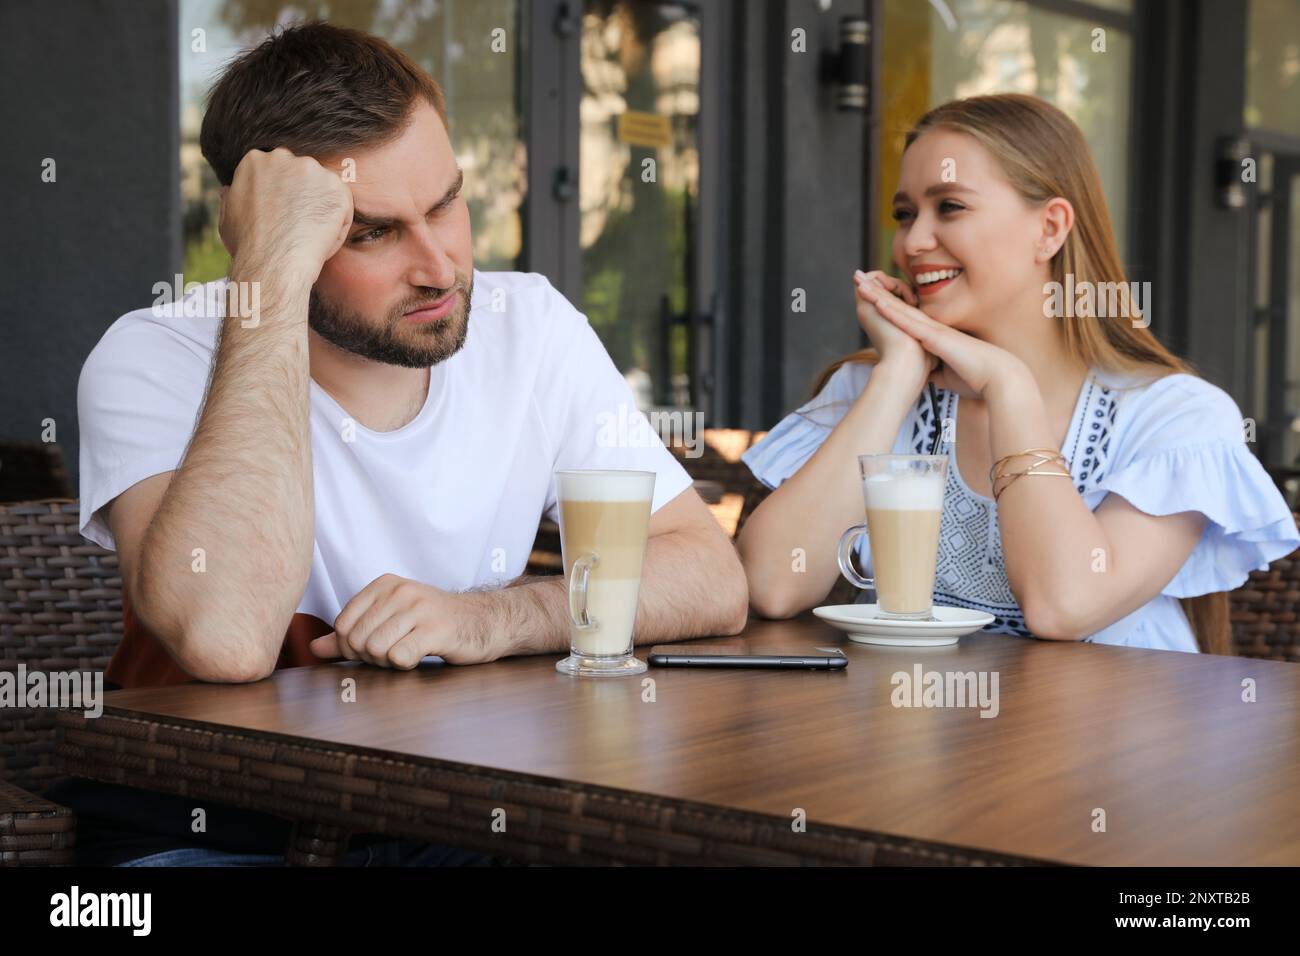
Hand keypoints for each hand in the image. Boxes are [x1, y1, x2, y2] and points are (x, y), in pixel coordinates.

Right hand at [219, 147, 354, 288]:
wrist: (273, 262)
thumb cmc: (247, 246)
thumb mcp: (227, 217)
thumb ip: (232, 197)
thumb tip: (228, 189)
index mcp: (255, 160)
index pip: (278, 172)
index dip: (283, 196)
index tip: (281, 216)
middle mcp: (284, 157)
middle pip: (302, 176)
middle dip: (303, 198)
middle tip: (298, 226)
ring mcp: (312, 170)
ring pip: (324, 190)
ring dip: (320, 210)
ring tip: (306, 235)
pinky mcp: (336, 186)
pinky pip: (343, 206)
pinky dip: (338, 224)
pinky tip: (321, 239)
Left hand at [309, 574, 501, 668]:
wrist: (482, 622)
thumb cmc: (432, 623)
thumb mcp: (389, 620)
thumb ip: (350, 634)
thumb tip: (314, 648)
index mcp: (384, 584)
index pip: (343, 624)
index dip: (351, 646)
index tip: (372, 648)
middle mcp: (401, 591)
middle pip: (357, 639)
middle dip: (369, 657)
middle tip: (392, 653)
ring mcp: (420, 608)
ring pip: (376, 649)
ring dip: (387, 662)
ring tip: (405, 654)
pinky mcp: (437, 629)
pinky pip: (400, 656)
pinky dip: (404, 664)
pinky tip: (418, 656)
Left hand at [857, 282, 1027, 399]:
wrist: (998, 378)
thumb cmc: (977, 379)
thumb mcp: (950, 377)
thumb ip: (938, 373)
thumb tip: (929, 378)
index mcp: (936, 338)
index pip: (908, 322)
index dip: (891, 309)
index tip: (874, 300)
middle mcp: (933, 330)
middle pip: (901, 309)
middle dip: (880, 295)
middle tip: (860, 281)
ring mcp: (934, 331)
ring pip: (902, 310)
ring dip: (880, 297)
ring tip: (860, 284)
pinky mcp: (935, 337)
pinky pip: (909, 322)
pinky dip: (893, 311)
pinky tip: (876, 301)